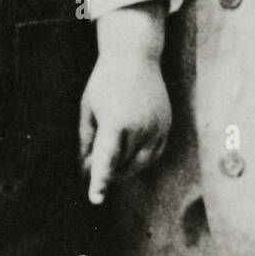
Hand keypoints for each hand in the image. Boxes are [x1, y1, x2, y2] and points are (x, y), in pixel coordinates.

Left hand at [79, 51, 170, 203]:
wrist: (135, 56)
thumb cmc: (105, 81)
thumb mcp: (88, 108)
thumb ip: (87, 141)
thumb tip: (86, 169)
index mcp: (116, 122)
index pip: (107, 160)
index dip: (100, 181)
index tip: (95, 199)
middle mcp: (140, 128)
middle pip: (123, 166)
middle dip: (107, 170)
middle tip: (91, 164)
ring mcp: (157, 128)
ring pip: (140, 164)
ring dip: (124, 167)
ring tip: (110, 155)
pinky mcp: (167, 127)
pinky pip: (153, 154)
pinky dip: (140, 158)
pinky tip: (129, 149)